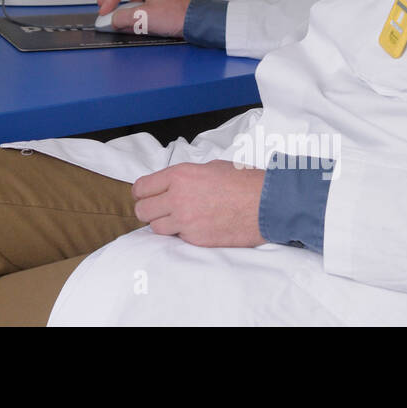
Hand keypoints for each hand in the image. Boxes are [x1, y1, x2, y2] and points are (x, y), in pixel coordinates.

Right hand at [95, 0, 192, 35]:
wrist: (198, 22)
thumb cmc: (177, 14)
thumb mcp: (144, 16)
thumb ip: (124, 17)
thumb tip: (112, 20)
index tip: (104, 10)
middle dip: (115, 3)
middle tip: (105, 11)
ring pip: (135, 2)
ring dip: (125, 12)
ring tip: (119, 22)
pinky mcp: (164, 6)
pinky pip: (144, 8)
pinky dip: (136, 16)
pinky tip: (133, 26)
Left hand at [132, 160, 265, 247]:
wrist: (265, 203)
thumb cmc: (243, 181)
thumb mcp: (209, 167)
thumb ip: (185, 177)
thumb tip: (173, 184)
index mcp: (179, 175)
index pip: (141, 187)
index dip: (141, 193)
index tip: (144, 196)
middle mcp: (177, 198)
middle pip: (142, 210)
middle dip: (147, 210)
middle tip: (157, 210)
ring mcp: (186, 221)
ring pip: (155, 227)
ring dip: (163, 224)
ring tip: (177, 219)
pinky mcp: (196, 239)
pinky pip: (177, 238)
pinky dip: (182, 234)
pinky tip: (195, 226)